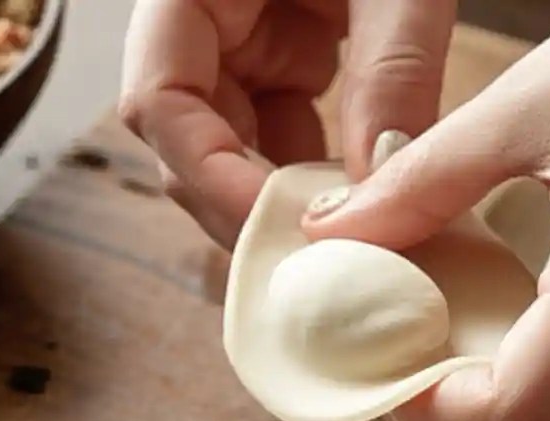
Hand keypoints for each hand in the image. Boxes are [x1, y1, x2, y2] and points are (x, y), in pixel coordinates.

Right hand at [117, 0, 457, 246]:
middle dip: (252, 208)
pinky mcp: (277, 52)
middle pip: (190, 143)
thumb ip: (392, 69)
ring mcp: (235, 39)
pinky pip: (279, 129)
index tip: (286, 230)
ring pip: (235, 149)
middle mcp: (195, 20)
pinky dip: (318, 170)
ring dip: (289, 200)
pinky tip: (366, 200)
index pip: (158, 102)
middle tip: (325, 267)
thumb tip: (382, 183)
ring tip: (356, 245)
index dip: (212, 177)